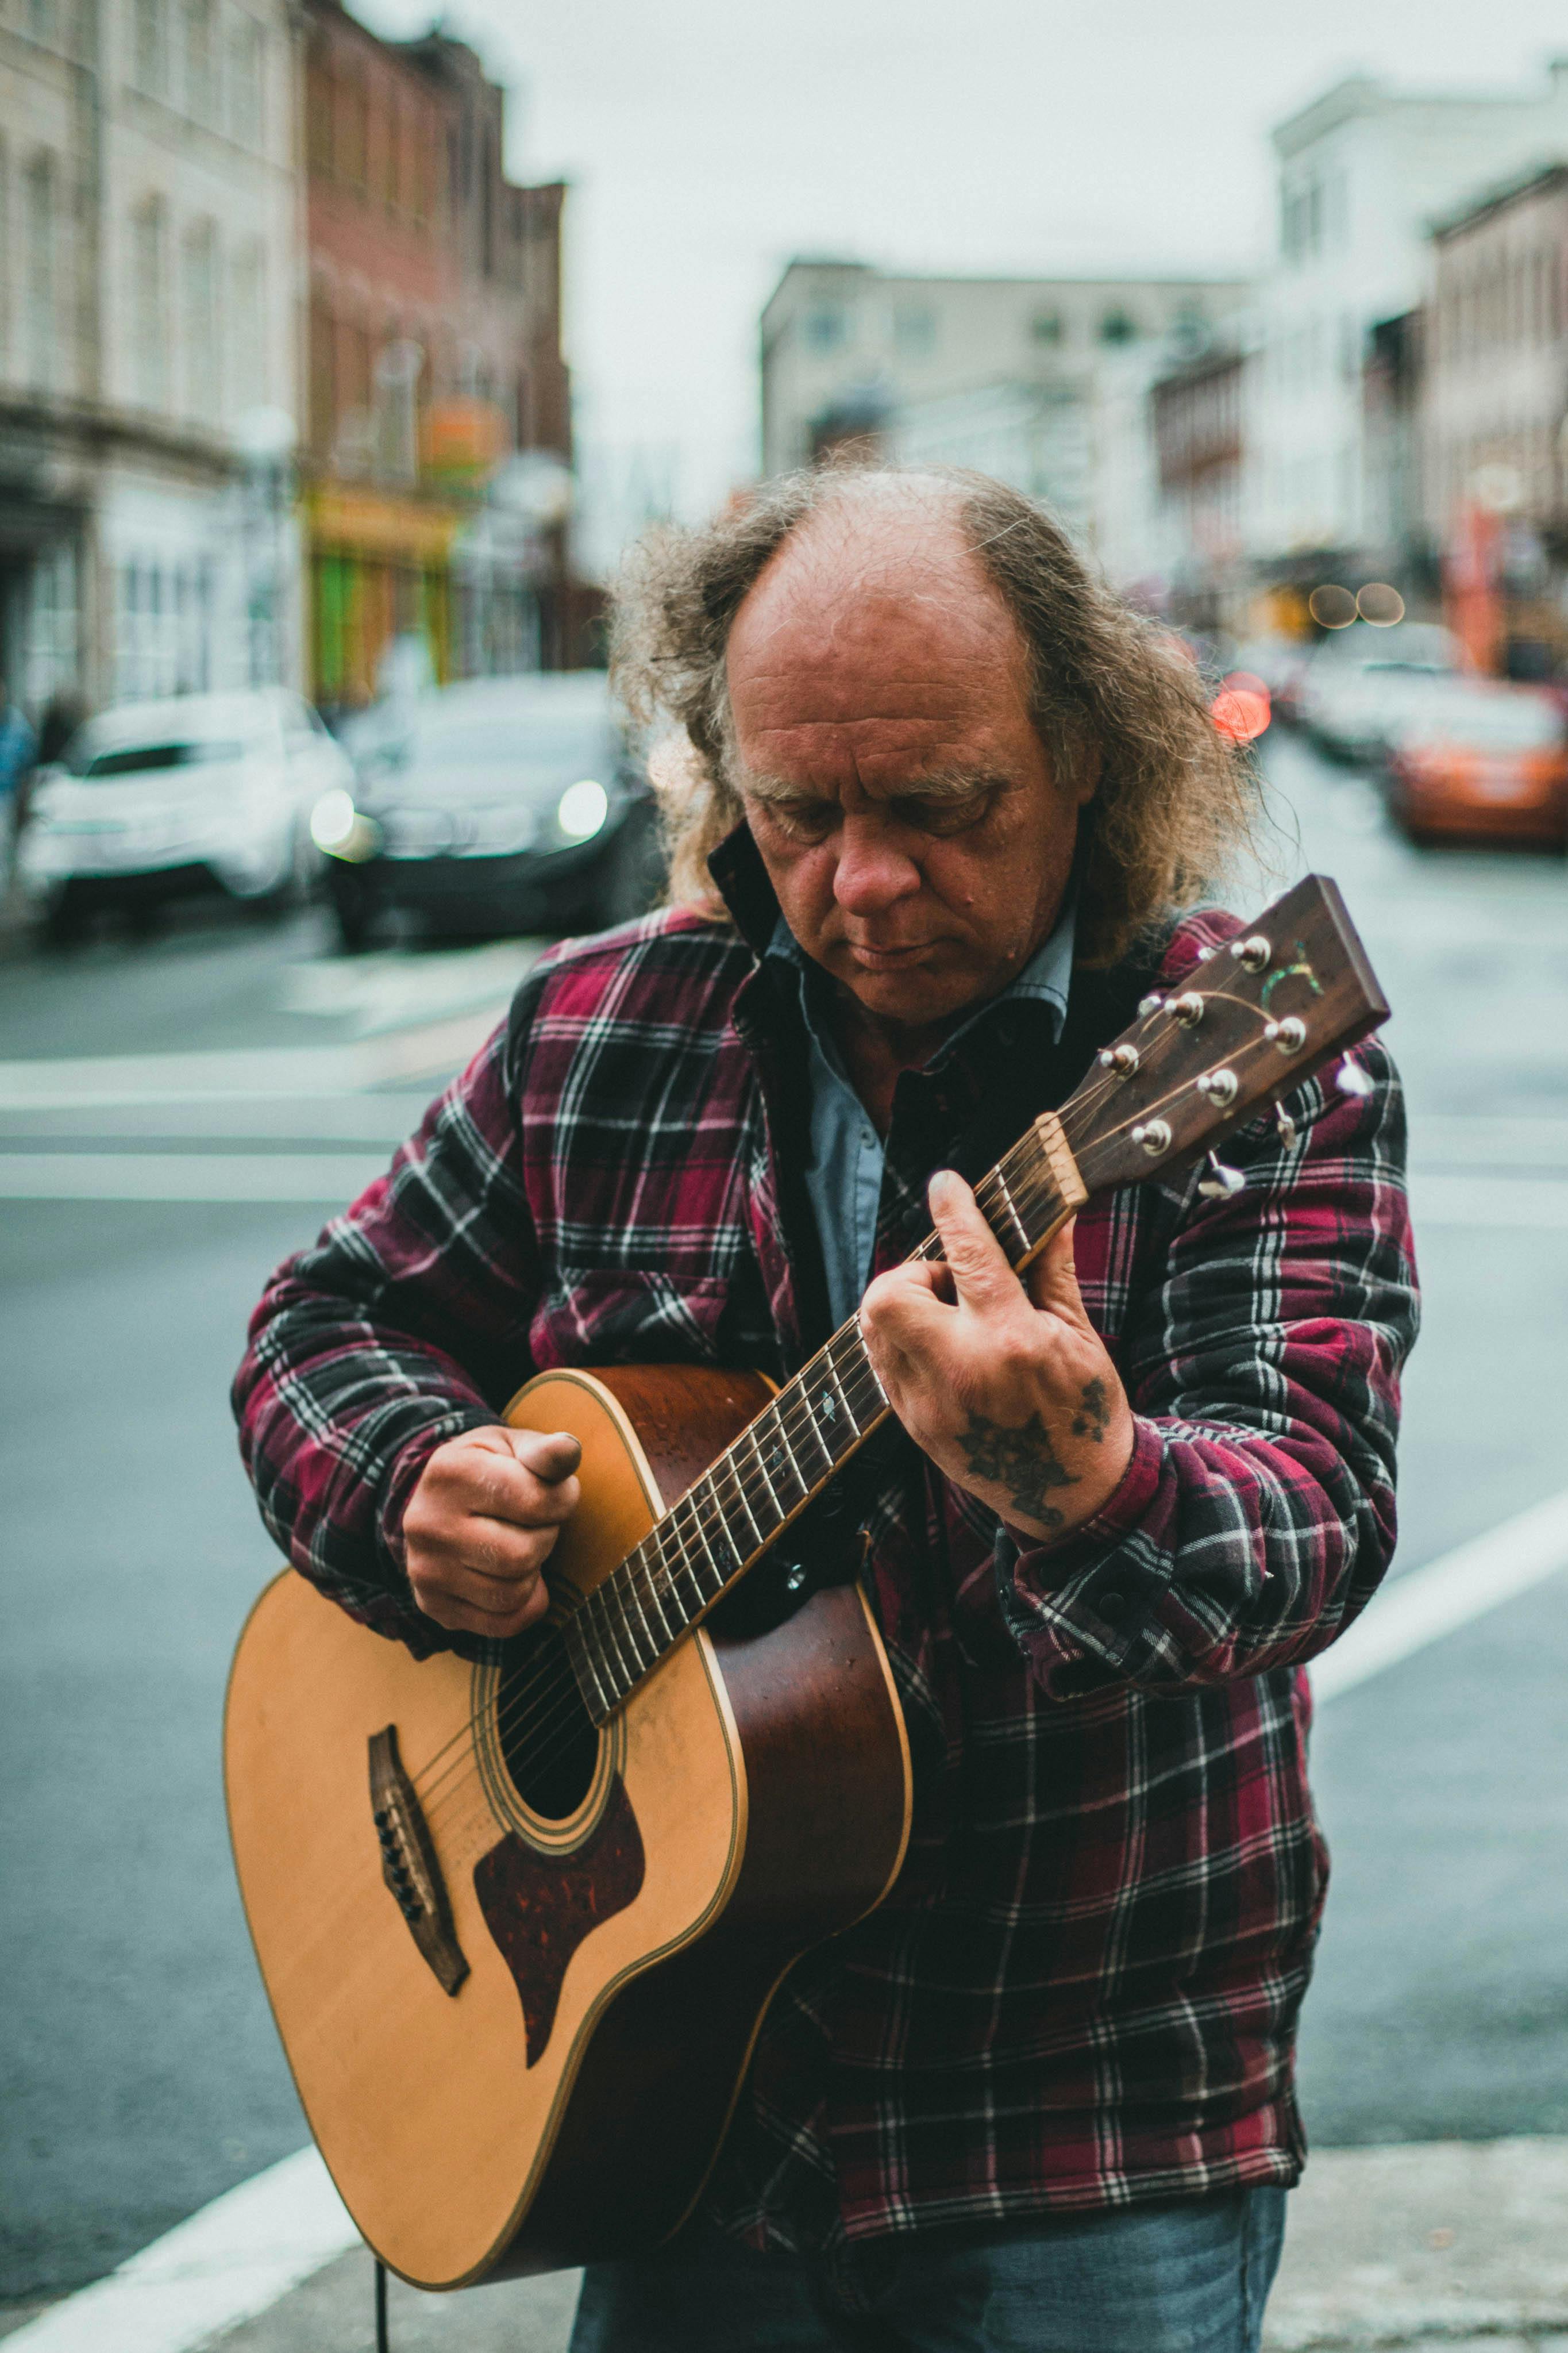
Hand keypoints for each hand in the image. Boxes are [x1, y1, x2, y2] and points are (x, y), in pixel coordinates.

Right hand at [402, 1427, 581, 1638]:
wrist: (440, 1499)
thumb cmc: (491, 1468)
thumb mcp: (514, 1448)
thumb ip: (545, 1452)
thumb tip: (568, 1449)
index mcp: (449, 1472)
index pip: (533, 1501)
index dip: (563, 1499)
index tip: (558, 1493)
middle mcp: (427, 1524)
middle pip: (522, 1554)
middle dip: (545, 1537)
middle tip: (536, 1521)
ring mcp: (426, 1570)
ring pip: (512, 1594)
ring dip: (533, 1570)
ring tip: (520, 1542)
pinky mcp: (434, 1605)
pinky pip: (503, 1623)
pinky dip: (524, 1603)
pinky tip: (516, 1576)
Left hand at [859, 1170, 1134, 1543]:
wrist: (1073, 1496)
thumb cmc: (1084, 1411)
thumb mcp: (1079, 1336)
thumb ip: (1053, 1272)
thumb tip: (1053, 1213)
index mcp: (1012, 1342)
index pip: (970, 1256)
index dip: (956, 1209)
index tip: (947, 1183)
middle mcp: (960, 1370)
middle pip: (889, 1294)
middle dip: (911, 1273)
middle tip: (950, 1284)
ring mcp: (928, 1402)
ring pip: (873, 1328)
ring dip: (903, 1306)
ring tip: (949, 1318)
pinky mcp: (912, 1425)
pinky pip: (882, 1363)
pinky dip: (902, 1342)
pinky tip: (942, 1348)